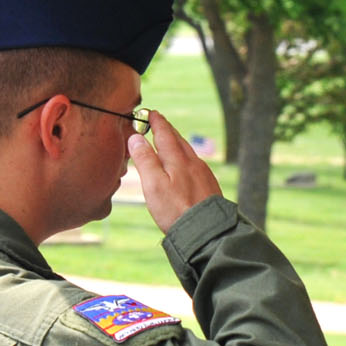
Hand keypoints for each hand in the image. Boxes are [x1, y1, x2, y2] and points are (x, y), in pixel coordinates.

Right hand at [129, 109, 223, 234]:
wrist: (207, 232)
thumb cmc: (176, 210)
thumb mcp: (154, 184)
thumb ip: (145, 160)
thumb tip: (136, 137)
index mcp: (178, 160)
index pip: (165, 134)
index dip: (156, 122)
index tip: (151, 113)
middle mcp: (194, 163)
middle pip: (179, 141)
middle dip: (167, 130)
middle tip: (159, 121)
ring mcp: (204, 175)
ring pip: (188, 153)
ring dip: (177, 144)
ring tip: (170, 141)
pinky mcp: (210, 187)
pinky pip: (196, 166)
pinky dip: (186, 159)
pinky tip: (185, 166)